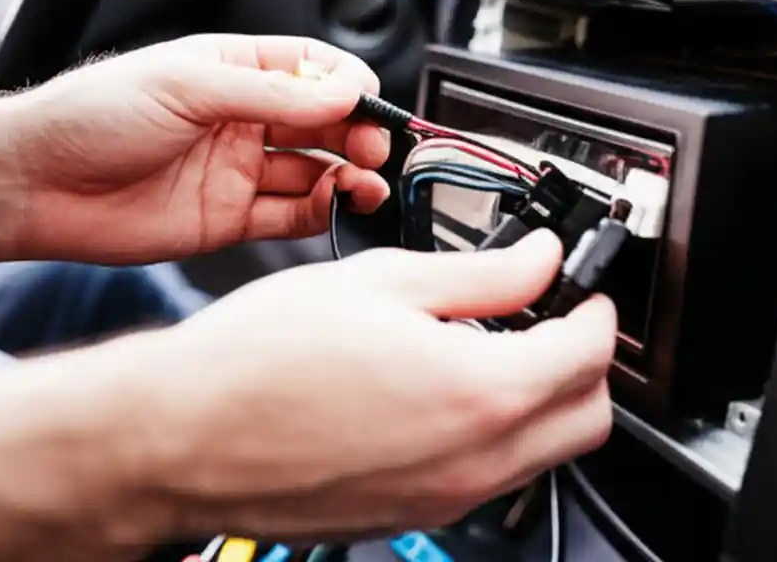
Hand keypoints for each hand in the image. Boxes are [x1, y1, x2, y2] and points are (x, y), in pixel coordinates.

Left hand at [8, 34, 391, 263]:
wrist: (35, 184)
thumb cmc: (92, 117)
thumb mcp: (187, 86)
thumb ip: (271, 92)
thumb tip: (341, 89)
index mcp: (233, 71)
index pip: (312, 69)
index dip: (347, 82)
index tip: (366, 99)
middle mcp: (243, 120)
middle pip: (324, 123)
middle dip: (357, 132)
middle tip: (373, 146)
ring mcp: (239, 171)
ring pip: (316, 172)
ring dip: (349, 175)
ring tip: (365, 181)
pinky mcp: (230, 219)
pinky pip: (291, 216)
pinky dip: (322, 211)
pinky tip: (334, 203)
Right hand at [130, 230, 615, 541]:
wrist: (179, 439)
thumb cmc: (258, 360)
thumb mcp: (380, 284)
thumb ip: (482, 274)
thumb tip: (540, 261)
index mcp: (478, 389)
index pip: (590, 353)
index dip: (597, 311)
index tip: (582, 291)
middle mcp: (474, 459)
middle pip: (589, 417)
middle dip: (587, 364)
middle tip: (553, 321)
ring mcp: (446, 498)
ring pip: (547, 453)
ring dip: (546, 402)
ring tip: (496, 349)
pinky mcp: (415, 515)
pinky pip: (491, 478)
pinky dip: (497, 436)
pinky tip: (446, 392)